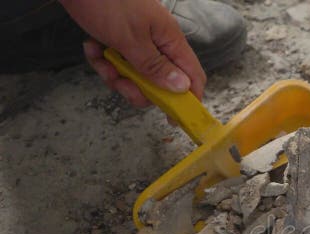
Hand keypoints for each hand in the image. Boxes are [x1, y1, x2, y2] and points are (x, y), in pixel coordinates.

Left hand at [60, 0, 205, 107]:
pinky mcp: (118, 39)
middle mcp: (158, 43)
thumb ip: (156, 67)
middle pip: (159, 81)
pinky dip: (101, 59)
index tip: (173, 118)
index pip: (192, 76)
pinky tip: (91, 46)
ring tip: (100, 58)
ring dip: (114, 73)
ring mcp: (137, 41)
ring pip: (134, 74)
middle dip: (137, 88)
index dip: (187, 99)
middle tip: (121, 83)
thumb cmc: (107, 2)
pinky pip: (116, 61)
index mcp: (169, 41)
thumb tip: (183, 88)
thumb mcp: (131, 39)